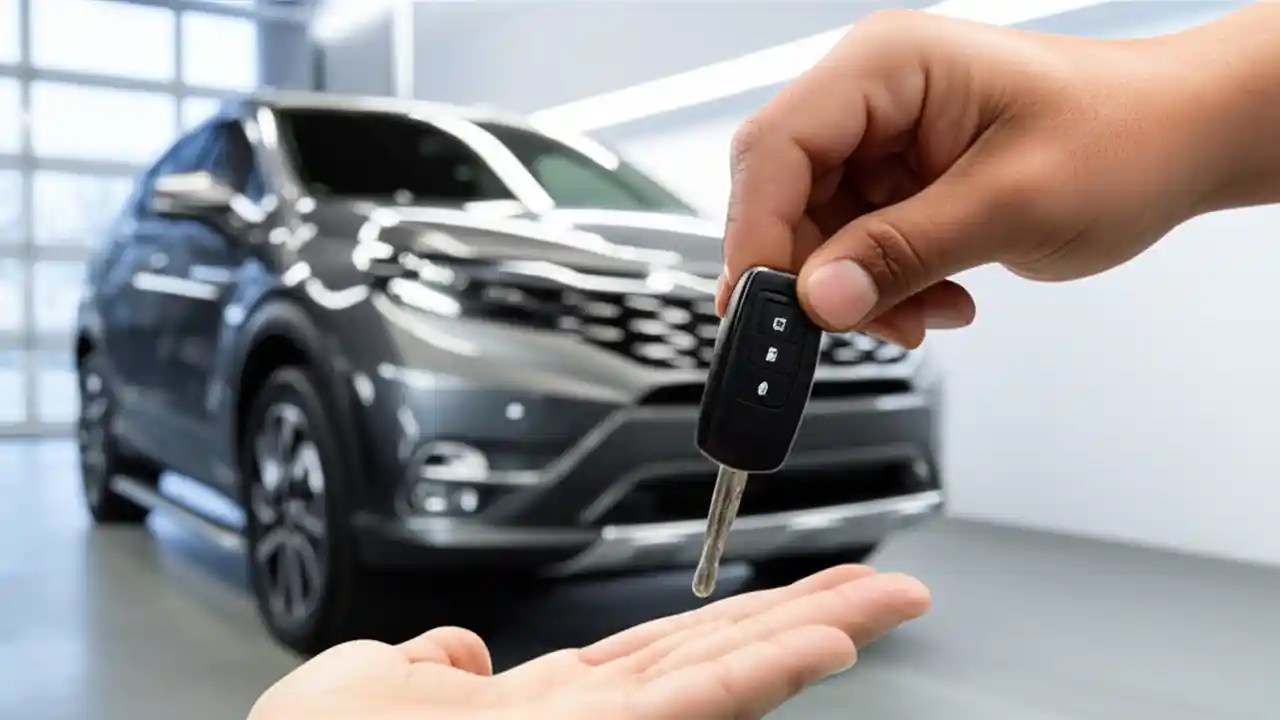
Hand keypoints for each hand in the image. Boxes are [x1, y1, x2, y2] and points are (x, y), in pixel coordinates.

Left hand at [248, 565, 928, 719]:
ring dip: (810, 635)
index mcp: (531, 712)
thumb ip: (424, 657)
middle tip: (884, 586)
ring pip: (724, 680)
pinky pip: (692, 707)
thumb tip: (463, 646)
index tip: (788, 597)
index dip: (730, 624)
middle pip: (715, 661)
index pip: (657, 657)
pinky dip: (763, 672)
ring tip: (886, 599)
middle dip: (803, 620)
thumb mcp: (354, 687)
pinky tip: (819, 640)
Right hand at [718, 7, 1279, 345]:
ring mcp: (882, 134)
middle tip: (848, 323)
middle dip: (812, 271)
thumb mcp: (1011, 203)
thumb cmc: (1126, 136)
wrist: (1181, 141)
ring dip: (857, 287)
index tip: (766, 307)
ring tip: (920, 311)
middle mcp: (873, 93)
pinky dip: (883, 283)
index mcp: (888, 64)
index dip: (759, 233)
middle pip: (783, 191)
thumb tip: (819, 299)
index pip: (777, 146)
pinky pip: (854, 241)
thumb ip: (903, 252)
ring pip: (815, 228)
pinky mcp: (897, 175)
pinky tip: (934, 296)